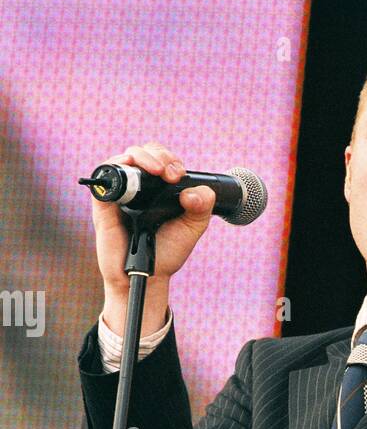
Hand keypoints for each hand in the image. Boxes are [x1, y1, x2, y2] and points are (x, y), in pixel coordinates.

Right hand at [94, 140, 215, 294]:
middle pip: (144, 153)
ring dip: (140, 156)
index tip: (179, 176)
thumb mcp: (191, 228)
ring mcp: (121, 193)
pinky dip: (114, 165)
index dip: (171, 160)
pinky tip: (127, 164)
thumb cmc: (167, 252)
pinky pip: (103, 175)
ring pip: (124, 158)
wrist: (148, 276)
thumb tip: (194, 191)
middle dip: (159, 156)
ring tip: (155, 169)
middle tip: (170, 173)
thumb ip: (201, 207)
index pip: (162, 160)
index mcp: (159, 189)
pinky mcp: (104, 203)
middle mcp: (140, 187)